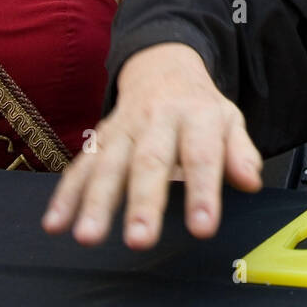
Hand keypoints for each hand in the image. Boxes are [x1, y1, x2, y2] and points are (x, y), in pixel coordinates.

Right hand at [42, 42, 262, 248]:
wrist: (162, 66)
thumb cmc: (199, 107)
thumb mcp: (229, 121)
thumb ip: (241, 152)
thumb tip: (251, 180)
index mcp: (196, 116)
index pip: (201, 156)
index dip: (202, 193)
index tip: (202, 228)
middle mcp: (156, 120)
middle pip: (149, 162)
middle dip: (143, 203)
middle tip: (140, 240)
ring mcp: (123, 128)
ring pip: (108, 166)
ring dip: (95, 203)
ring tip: (88, 237)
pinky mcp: (99, 138)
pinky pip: (80, 166)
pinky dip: (65, 195)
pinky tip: (55, 223)